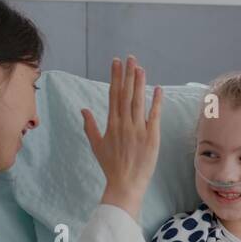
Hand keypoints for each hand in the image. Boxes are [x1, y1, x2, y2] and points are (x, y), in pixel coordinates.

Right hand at [83, 55, 162, 217]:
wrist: (125, 184)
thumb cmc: (111, 166)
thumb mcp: (96, 145)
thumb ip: (90, 126)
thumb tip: (83, 109)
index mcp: (111, 123)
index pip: (113, 94)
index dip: (115, 77)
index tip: (117, 62)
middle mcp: (124, 123)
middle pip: (126, 94)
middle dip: (128, 74)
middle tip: (130, 57)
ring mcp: (138, 129)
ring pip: (138, 101)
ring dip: (139, 83)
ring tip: (140, 67)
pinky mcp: (151, 137)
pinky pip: (154, 116)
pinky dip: (156, 102)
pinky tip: (157, 89)